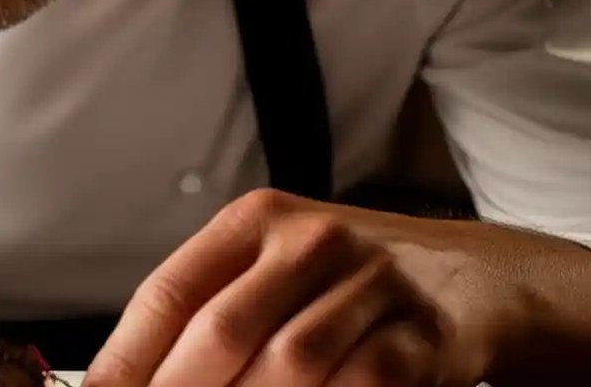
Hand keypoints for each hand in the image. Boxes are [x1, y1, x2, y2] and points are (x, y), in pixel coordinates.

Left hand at [86, 189, 522, 386]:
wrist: (468, 276)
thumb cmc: (342, 282)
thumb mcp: (271, 271)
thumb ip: (206, 313)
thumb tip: (128, 380)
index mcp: (253, 222)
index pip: (169, 293)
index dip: (125, 359)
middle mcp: (309, 240)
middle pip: (222, 331)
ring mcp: (371, 283)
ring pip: (289, 363)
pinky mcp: (424, 333)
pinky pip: (360, 383)